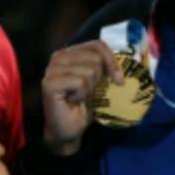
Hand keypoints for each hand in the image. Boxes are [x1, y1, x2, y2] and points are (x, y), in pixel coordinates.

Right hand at [40, 40, 121, 155]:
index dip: (112, 60)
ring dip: (90, 88)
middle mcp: (58, 57)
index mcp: (69, 53)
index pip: (97, 45)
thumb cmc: (83, 105)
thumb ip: (103, 66)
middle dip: (99, 78)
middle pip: (95, 57)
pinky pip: (80, 82)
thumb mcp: (97, 81)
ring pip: (90, 70)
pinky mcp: (50, 83)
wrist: (69, 129)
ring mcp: (52, 69)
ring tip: (79, 96)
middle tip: (88, 91)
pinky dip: (82, 94)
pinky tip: (72, 100)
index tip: (119, 79)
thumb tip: (124, 61)